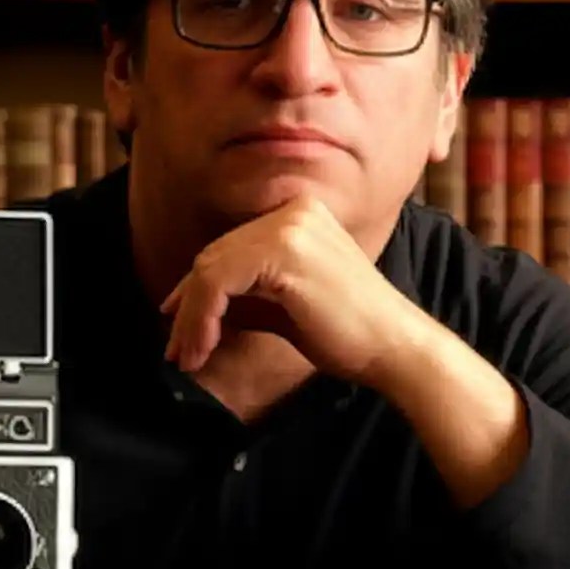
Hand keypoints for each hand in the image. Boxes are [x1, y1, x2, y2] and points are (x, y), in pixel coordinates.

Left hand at [159, 194, 426, 384]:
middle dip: (187, 307)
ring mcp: (289, 227)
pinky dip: (201, 317)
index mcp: (298, 215)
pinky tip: (202, 347)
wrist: (393, 348)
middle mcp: (293, 211)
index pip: (230, 247)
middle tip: (176, 351)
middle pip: (215, 255)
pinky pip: (218, 281)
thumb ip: (244, 298)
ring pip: (210, 268)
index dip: (194, 288)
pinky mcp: (284, 252)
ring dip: (190, 319)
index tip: (178, 324)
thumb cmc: (347, 332)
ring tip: (186, 357)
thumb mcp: (283, 307)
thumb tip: (188, 309)